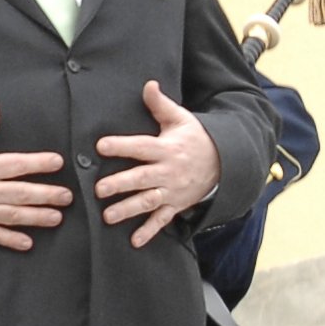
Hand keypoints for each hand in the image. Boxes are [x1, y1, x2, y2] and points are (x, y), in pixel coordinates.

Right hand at [0, 103, 69, 250]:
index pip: (15, 164)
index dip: (38, 163)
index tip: (57, 162)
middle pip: (21, 193)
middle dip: (47, 194)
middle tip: (68, 196)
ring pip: (13, 215)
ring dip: (37, 217)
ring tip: (57, 218)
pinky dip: (11, 241)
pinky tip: (28, 243)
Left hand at [94, 80, 220, 247]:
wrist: (225, 163)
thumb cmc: (195, 138)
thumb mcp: (181, 119)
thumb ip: (161, 105)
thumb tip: (148, 84)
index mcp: (166, 148)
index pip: (141, 146)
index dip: (121, 145)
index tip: (100, 146)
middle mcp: (168, 171)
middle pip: (141, 178)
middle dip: (121, 184)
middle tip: (99, 189)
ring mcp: (172, 191)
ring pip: (148, 201)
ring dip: (128, 210)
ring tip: (108, 217)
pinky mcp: (176, 205)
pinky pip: (162, 220)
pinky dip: (149, 231)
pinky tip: (134, 241)